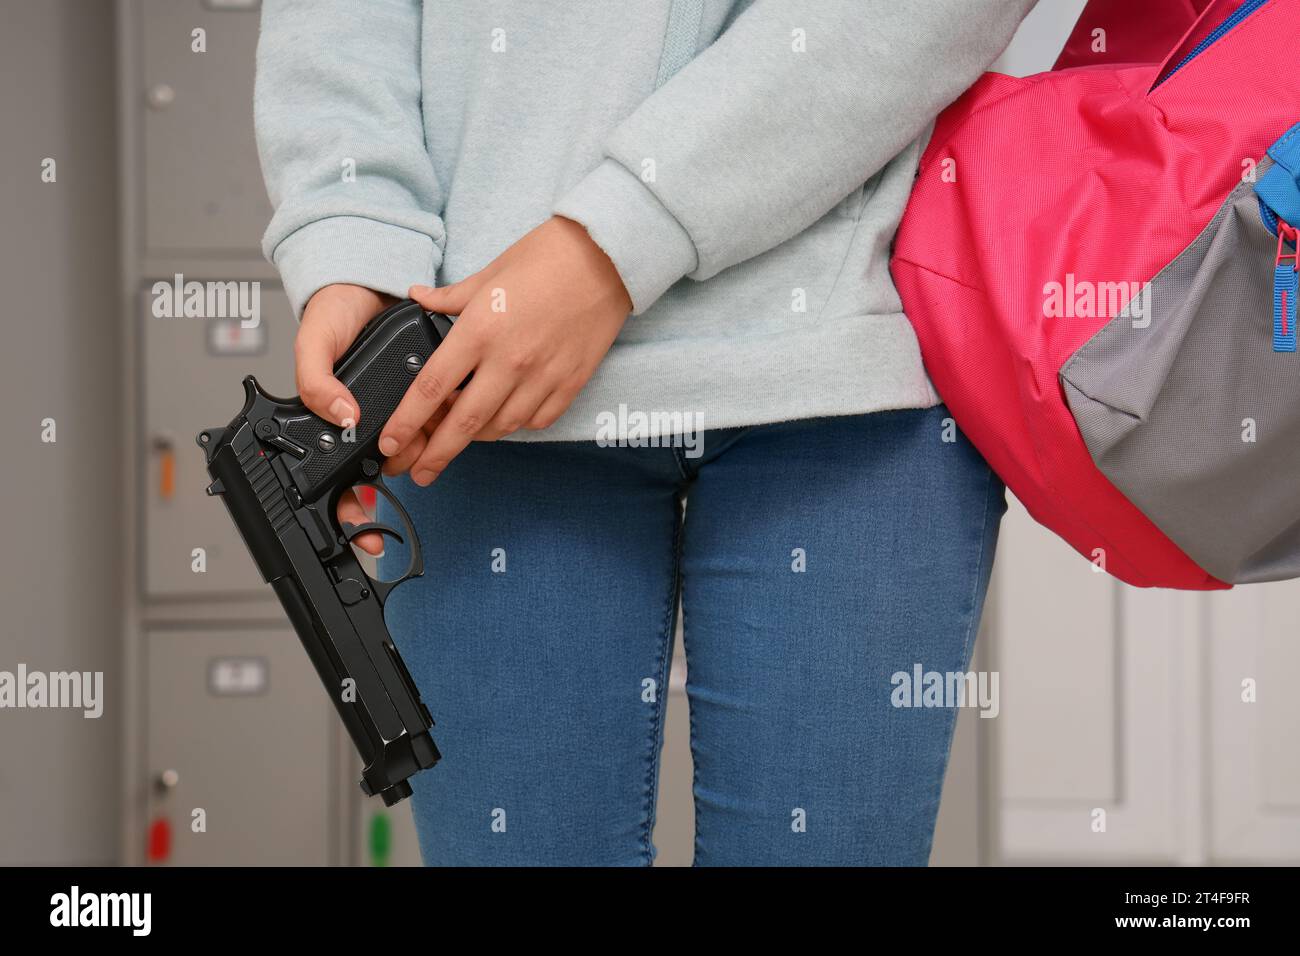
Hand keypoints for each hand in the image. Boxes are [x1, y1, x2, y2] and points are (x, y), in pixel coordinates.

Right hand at [295, 283, 455, 554]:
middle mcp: (373, 415)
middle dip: (403, 470)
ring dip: (430, 446)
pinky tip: (453, 410)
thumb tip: (341, 414)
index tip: (367, 528)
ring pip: (421, 441)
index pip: (342, 476)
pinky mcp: (432, 385)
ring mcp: (404, 402)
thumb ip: (315, 380)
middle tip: (411, 465)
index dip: (353, 506)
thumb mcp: (313, 343)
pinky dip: (449, 415)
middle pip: (389, 464)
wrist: (369, 278)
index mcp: (340, 416)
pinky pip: (443, 410)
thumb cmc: (335, 312)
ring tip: (434, 437)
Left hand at [378, 216, 631, 484]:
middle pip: (463, 424)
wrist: (607, 257)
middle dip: (435, 454)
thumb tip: (418, 298)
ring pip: (499, 426)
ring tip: (460, 437)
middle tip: (419, 473)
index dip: (406, 423)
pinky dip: (515, 424)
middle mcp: (509, 361)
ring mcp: (542, 376)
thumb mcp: (489, 271)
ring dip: (475, 437)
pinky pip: (535, 420)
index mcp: (480, 331)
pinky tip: (504, 416)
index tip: (390, 442)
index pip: (430, 389)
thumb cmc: (547, 256)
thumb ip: (450, 297)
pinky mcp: (569, 383)